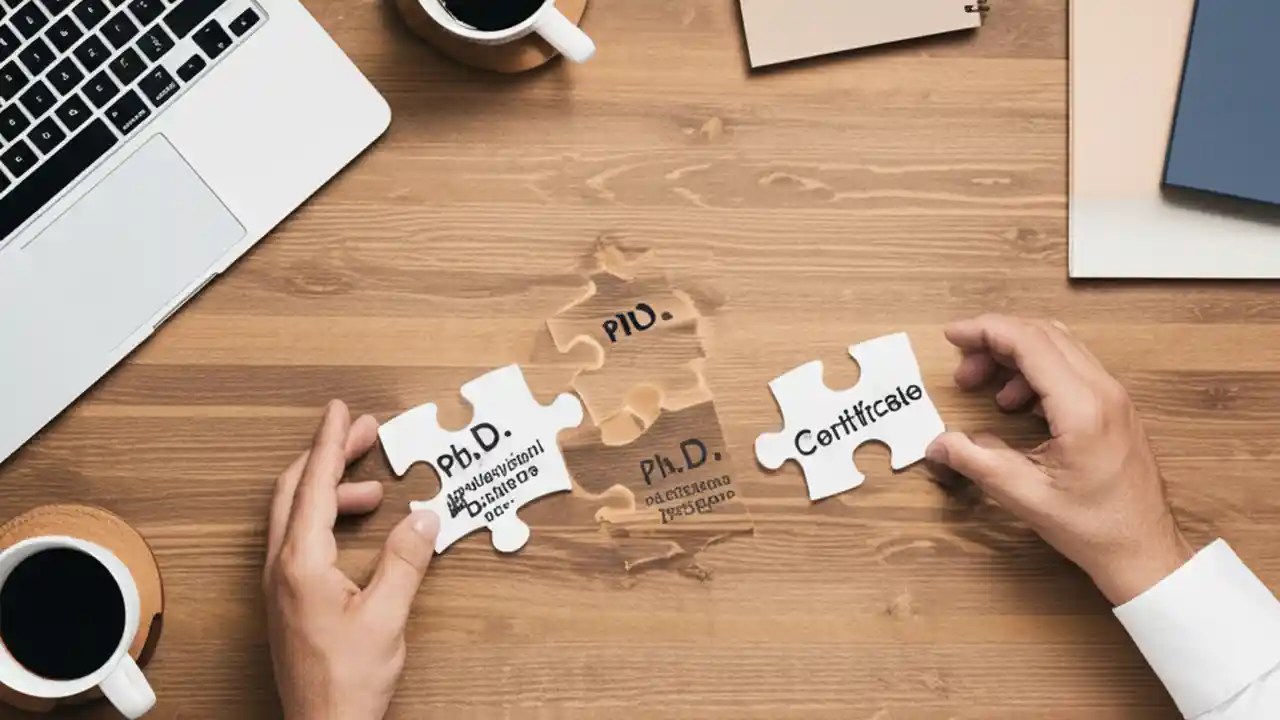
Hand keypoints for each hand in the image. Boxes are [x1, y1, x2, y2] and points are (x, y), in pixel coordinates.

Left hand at [264, 400, 439, 719]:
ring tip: (373, 491)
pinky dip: (327, 519)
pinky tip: (356, 529)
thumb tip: (423, 518)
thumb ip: (405, 561)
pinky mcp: (289, 600)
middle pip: (296, 491)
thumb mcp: (387, 615)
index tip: (339, 411)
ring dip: (332, 491)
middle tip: (362, 436)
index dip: (329, 442)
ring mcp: (280, 584)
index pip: (313, 484)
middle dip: (329, 457)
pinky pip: (300, 539)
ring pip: (296, 516)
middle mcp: (281, 567)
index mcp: (299, 562)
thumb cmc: (345, 683)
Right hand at [926, 315, 1192, 604]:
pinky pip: (1072, 367)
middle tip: (963, 370)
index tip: (953, 336)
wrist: (1145, 551)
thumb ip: (976, 462)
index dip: (985, 331)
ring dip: (1016, 355)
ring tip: (985, 388)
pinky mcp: (1115, 407)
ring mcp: (1114, 397)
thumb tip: (938, 444)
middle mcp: (1103, 392)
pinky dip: (1036, 371)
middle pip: (1043, 335)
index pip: (1029, 341)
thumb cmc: (1096, 528)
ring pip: (1058, 347)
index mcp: (1083, 408)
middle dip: (995, 342)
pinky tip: (1016, 403)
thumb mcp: (1025, 496)